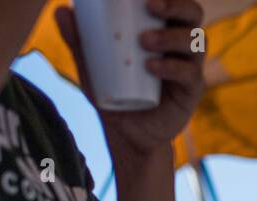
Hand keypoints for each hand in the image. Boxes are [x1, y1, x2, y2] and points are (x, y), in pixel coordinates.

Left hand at [55, 0, 205, 158]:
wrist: (127, 133)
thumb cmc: (113, 93)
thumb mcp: (92, 64)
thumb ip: (78, 40)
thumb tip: (61, 10)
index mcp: (164, 31)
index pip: (176, 6)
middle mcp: (182, 47)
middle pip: (193, 16)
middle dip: (176, 6)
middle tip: (151, 6)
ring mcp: (190, 68)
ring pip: (195, 43)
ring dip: (170, 37)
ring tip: (145, 41)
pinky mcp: (191, 91)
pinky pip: (189, 73)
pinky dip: (172, 67)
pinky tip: (152, 67)